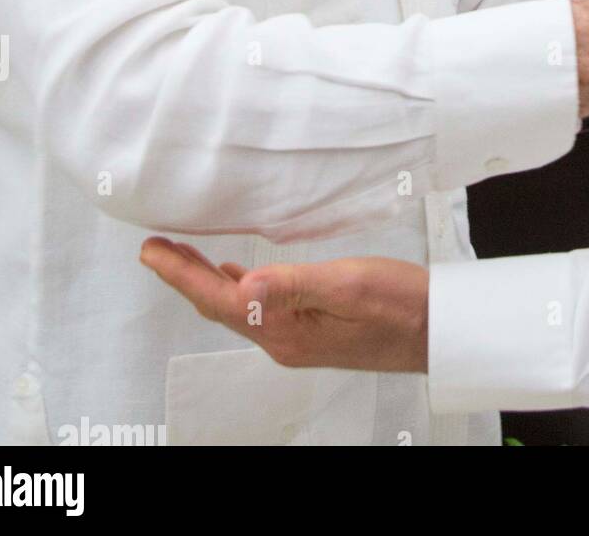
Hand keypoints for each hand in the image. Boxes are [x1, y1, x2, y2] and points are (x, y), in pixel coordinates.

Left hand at [139, 238, 428, 370]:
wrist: (438, 332)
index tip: (150, 251)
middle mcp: (284, 339)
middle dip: (183, 276)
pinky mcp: (312, 329)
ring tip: (183, 255)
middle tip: (154, 249)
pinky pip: (260, 308)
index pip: (219, 299)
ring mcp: (297, 337)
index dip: (180, 274)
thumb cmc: (403, 307)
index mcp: (286, 329)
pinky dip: (238, 286)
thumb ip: (295, 285)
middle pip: (220, 305)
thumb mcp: (351, 285)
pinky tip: (239, 274)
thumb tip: (244, 285)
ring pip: (237, 306)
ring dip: (207, 279)